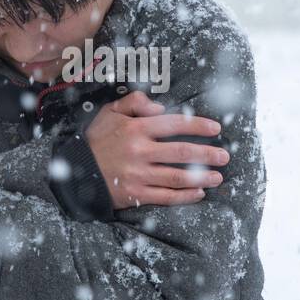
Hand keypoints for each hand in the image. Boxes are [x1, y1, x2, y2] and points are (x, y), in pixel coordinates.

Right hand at [84, 90, 228, 208]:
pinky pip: (166, 196)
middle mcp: (139, 151)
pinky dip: (185, 196)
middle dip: (207, 154)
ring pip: (177, 177)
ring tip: (218, 177)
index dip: (198, 126)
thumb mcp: (110, 112)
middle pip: (181, 152)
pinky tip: (199, 193)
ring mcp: (138, 175)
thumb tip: (161, 107)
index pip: (174, 124)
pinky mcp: (135, 194)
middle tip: (224, 156)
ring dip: (202, 177)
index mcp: (136, 129)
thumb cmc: (96, 140)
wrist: (75, 171)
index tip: (216, 129)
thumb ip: (135, 103)